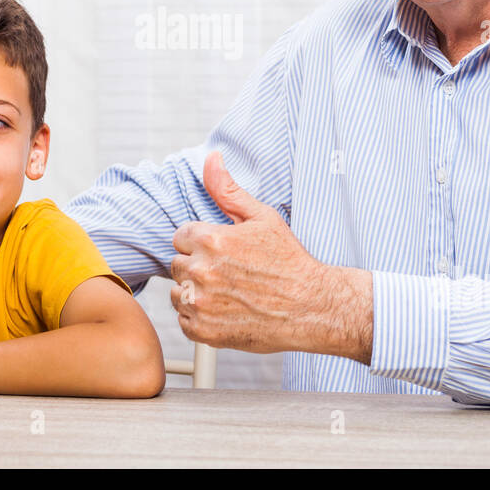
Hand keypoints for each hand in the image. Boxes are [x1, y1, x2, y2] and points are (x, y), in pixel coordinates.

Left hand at [168, 150, 345, 353]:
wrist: (311, 306)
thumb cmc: (289, 261)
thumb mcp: (261, 217)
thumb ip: (228, 189)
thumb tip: (211, 158)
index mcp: (211, 239)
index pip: (181, 237)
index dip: (203, 244)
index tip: (225, 253)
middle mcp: (202, 270)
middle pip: (178, 264)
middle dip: (199, 267)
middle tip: (231, 274)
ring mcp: (201, 303)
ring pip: (178, 293)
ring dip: (196, 293)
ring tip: (229, 293)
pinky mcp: (204, 331)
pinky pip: (184, 320)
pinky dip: (200, 318)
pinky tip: (226, 311)